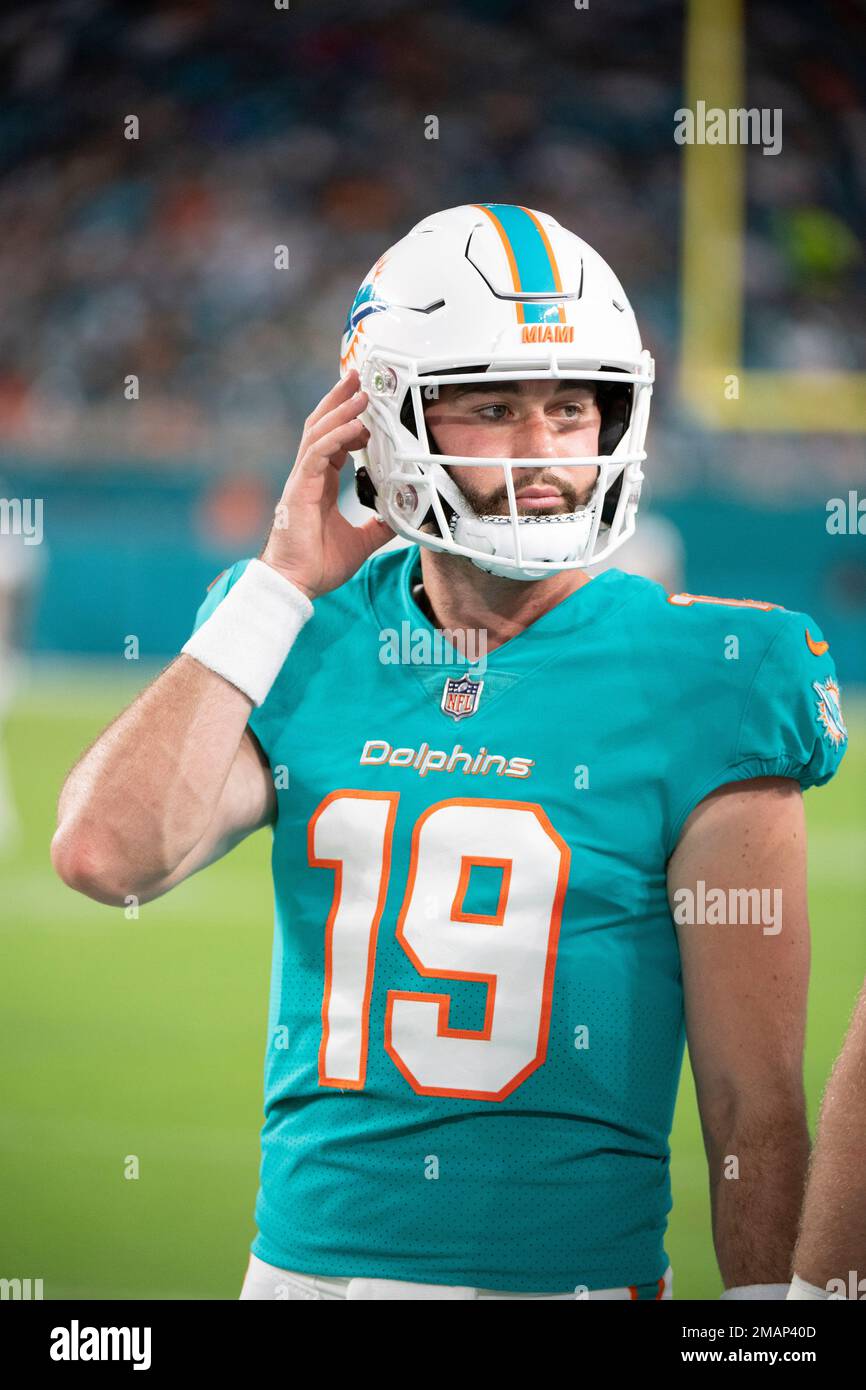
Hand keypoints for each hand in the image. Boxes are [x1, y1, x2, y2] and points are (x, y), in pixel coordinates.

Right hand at [260, 370, 394, 599]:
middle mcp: (309, 475)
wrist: (298, 583)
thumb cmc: (319, 563)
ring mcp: (302, 480)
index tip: (366, 401)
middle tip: (357, 376)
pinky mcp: (300, 490)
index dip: (348, 417)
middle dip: (339, 398)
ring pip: (319, 432)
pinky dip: (336, 437)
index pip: (333, 439)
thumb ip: (379, 526)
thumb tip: (402, 518)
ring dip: (340, 410)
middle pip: (322, 424)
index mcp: (320, 482)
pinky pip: (317, 454)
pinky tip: (355, 427)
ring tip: (360, 391)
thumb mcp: (361, 541)